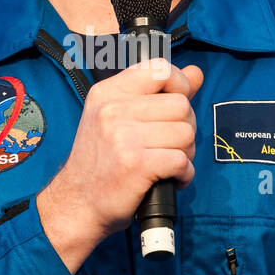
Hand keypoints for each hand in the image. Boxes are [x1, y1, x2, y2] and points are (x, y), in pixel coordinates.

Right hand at [37, 58, 203, 273]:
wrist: (77, 204)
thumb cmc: (100, 163)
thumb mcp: (118, 119)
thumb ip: (158, 94)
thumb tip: (197, 73)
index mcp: (108, 93)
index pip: (160, 69)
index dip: (180, 85)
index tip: (175, 107)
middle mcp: (113, 110)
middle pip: (181, 105)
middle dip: (185, 128)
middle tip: (169, 145)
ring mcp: (123, 137)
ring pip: (186, 134)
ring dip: (186, 153)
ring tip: (167, 163)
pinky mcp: (136, 164)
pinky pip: (182, 161)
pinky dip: (184, 174)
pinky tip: (171, 179)